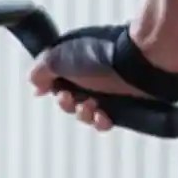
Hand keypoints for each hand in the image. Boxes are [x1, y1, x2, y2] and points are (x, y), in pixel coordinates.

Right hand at [28, 24, 177, 132]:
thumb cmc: (102, 54)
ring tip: (90, 108)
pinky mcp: (127, 105)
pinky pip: (109, 120)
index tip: (47, 91)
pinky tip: (104, 117)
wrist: (144, 62)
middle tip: (70, 99)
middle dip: (67, 103)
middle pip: (72, 98)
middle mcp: (94, 74)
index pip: (58, 80)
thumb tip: (34, 81)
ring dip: (84, 115)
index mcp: (79, 60)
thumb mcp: (61, 57)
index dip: (51, 88)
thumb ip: (42, 68)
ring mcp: (112, 90)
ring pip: (89, 112)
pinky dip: (102, 122)